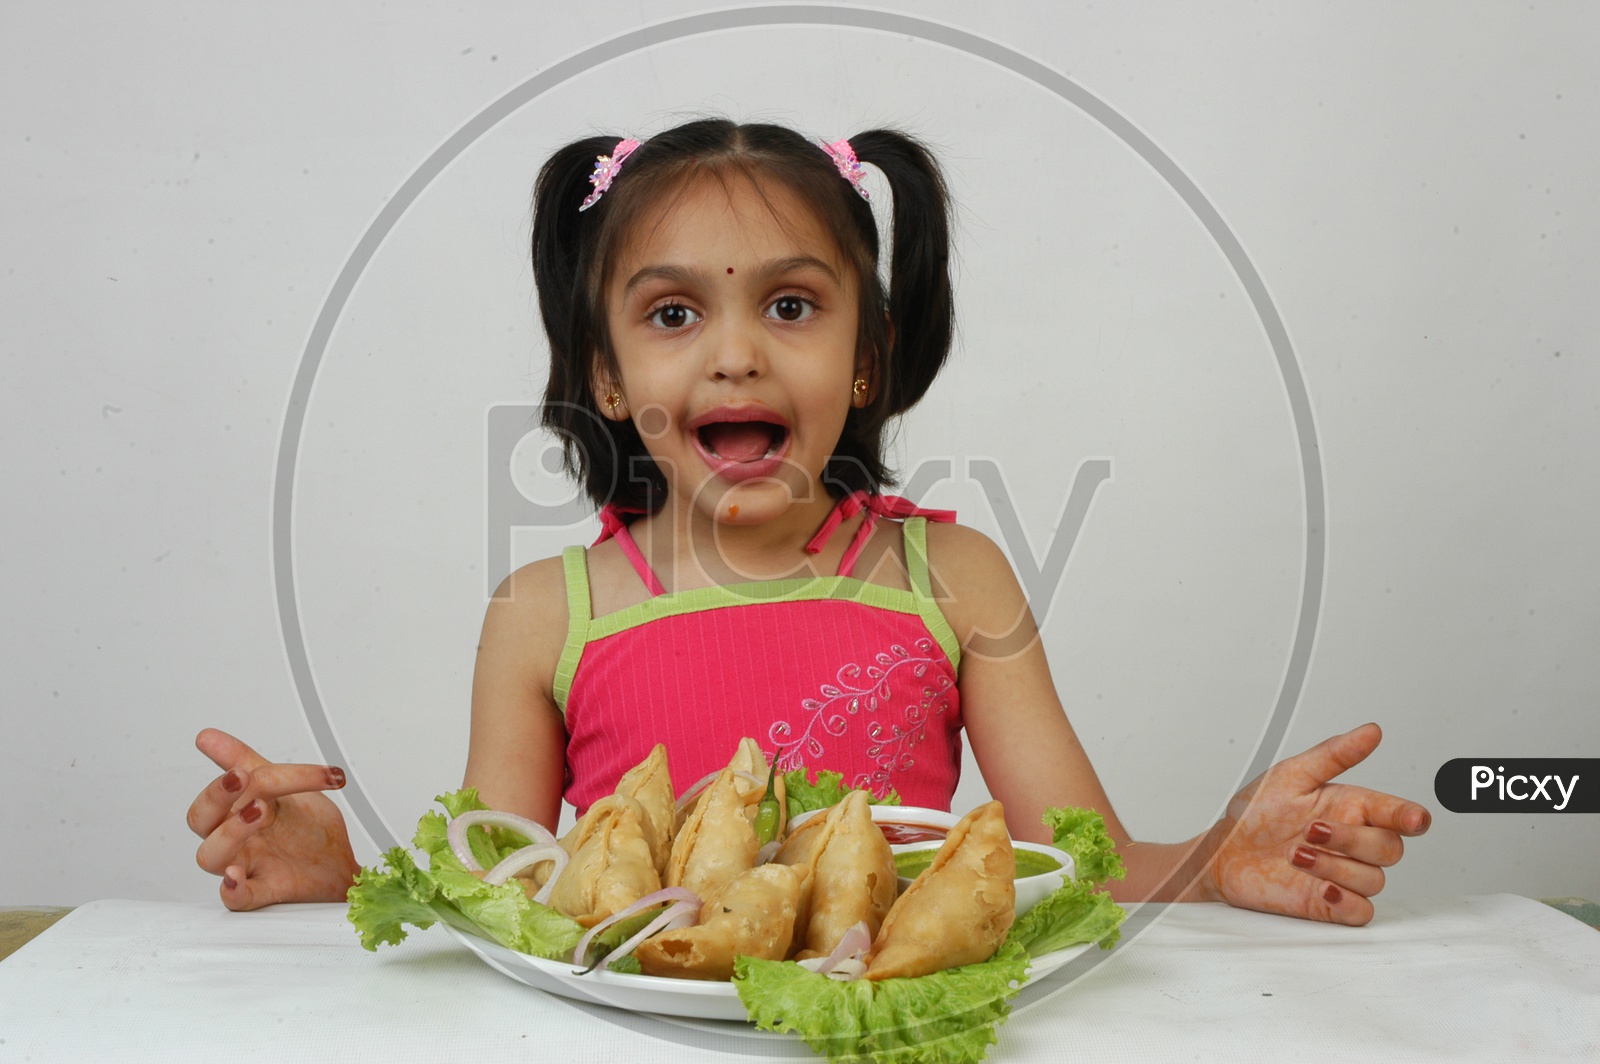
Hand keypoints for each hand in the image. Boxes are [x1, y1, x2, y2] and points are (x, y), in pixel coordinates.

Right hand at [187, 728, 360, 910]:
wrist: (342, 865)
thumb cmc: (309, 829)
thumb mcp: (285, 787)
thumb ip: (247, 761)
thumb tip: (206, 736)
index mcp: (239, 808)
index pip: (224, 788)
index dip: (235, 769)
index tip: (252, 762)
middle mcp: (237, 837)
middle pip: (201, 818)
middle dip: (217, 795)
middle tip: (242, 777)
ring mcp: (248, 863)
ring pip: (211, 855)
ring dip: (231, 832)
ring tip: (258, 811)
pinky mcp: (264, 891)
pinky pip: (236, 897)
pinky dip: (232, 889)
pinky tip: (235, 876)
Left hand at [1202, 723, 1430, 924]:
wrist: (1223, 852)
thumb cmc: (1256, 813)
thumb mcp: (1291, 776)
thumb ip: (1334, 754)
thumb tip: (1371, 731)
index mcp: (1351, 808)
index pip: (1397, 815)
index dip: (1410, 817)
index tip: (1412, 819)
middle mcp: (1353, 842)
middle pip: (1389, 848)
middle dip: (1352, 840)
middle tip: (1311, 830)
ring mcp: (1344, 874)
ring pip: (1375, 880)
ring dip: (1336, 868)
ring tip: (1295, 855)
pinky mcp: (1331, 903)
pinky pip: (1361, 912)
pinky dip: (1346, 902)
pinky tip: (1323, 888)